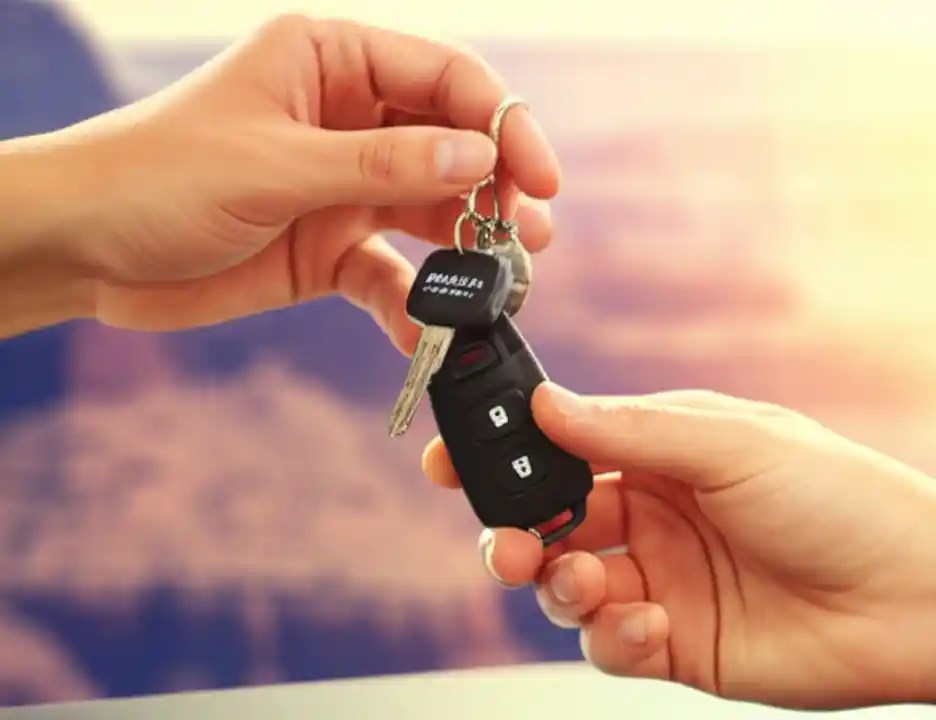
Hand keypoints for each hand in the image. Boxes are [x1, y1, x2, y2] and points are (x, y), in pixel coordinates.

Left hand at [40, 14, 558, 352]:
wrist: (81, 251)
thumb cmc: (155, 176)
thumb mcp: (274, 164)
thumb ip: (381, 164)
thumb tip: (480, 159)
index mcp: (330, 62)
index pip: (444, 78)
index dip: (503, 121)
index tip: (539, 176)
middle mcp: (347, 118)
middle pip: (453, 145)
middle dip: (497, 190)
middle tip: (528, 236)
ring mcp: (343, 185)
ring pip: (433, 212)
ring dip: (470, 249)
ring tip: (505, 282)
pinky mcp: (330, 247)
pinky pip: (393, 274)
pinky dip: (415, 304)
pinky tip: (428, 331)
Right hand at [422, 384, 935, 709]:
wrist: (915, 594)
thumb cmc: (840, 498)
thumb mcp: (731, 443)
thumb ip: (632, 428)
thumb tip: (545, 403)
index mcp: (665, 451)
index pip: (564, 445)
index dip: (506, 453)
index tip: (452, 460)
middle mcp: (657, 514)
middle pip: (552, 520)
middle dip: (517, 531)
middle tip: (512, 543)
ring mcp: (665, 581)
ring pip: (569, 585)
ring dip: (560, 585)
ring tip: (588, 583)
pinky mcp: (679, 645)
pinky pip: (610, 644)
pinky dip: (611, 637)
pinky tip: (649, 625)